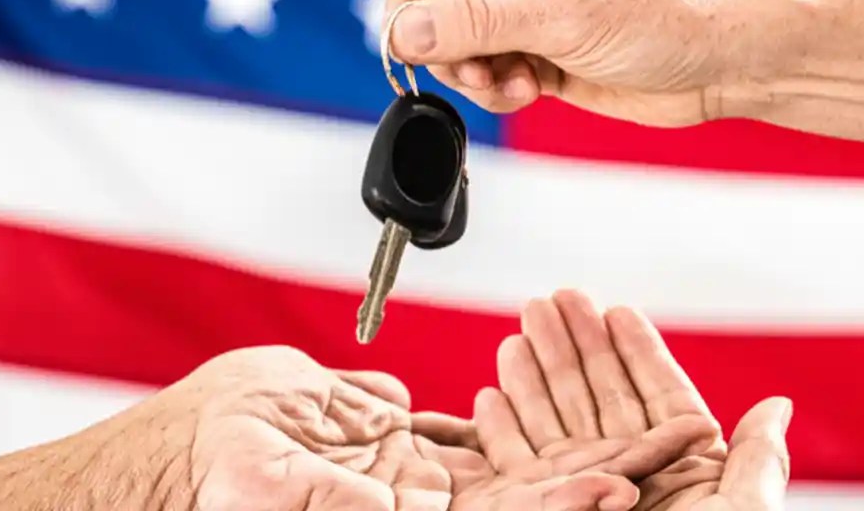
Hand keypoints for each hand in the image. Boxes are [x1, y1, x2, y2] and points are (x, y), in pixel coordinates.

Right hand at [119, 345, 655, 510]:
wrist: (187, 447)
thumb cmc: (215, 478)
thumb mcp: (276, 486)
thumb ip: (339, 498)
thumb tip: (394, 509)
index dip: (564, 501)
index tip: (624, 481)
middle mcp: (427, 505)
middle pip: (534, 484)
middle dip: (604, 461)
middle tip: (676, 437)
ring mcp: (418, 473)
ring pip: (512, 444)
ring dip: (572, 417)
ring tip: (637, 393)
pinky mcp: (400, 438)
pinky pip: (471, 418)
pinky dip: (515, 393)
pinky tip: (556, 367)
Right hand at [385, 0, 806, 125]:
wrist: (727, 60)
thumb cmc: (664, 15)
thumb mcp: (561, 15)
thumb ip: (476, 22)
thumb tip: (404, 30)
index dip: (409, 6)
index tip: (409, 53)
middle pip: (438, 8)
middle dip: (448, 50)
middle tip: (479, 75)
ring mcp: (530, 11)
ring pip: (460, 49)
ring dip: (476, 77)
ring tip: (518, 86)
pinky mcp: (544, 52)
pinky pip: (491, 74)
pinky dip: (499, 92)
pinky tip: (532, 92)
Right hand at [490, 289, 791, 510]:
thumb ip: (757, 463)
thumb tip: (776, 406)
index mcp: (685, 482)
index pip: (656, 401)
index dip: (636, 353)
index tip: (614, 310)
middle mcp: (634, 488)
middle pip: (599, 401)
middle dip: (575, 348)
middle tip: (553, 299)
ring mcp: (588, 502)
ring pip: (557, 426)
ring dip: (535, 377)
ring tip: (519, 331)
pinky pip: (520, 470)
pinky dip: (504, 431)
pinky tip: (489, 396)